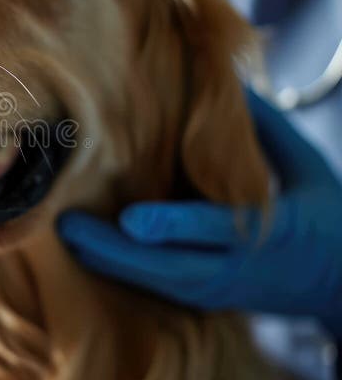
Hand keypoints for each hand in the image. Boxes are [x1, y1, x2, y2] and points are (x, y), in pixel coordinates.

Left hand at [57, 92, 341, 337]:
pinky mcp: (205, 298)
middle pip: (167, 267)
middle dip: (114, 251)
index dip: (172, 224)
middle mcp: (236, 267)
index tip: (131, 219)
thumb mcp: (308, 167)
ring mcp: (218, 289)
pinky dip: (121, 269)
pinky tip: (86, 248)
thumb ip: (267, 128)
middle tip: (66, 226)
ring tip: (64, 233)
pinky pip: (156, 286)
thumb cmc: (328, 214)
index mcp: (267, 231)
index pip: (213, 228)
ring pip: (154, 283)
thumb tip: (226, 81)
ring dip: (107, 261)